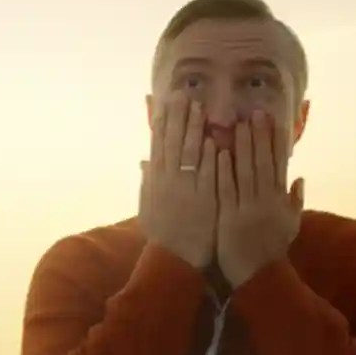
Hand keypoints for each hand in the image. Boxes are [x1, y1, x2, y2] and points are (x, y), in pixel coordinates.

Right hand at [139, 93, 217, 269]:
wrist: (173, 259)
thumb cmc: (163, 235)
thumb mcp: (147, 208)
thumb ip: (147, 184)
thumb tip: (144, 163)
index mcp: (155, 182)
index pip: (158, 146)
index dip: (162, 123)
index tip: (166, 103)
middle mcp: (168, 182)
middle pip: (172, 144)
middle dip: (177, 118)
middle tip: (182, 94)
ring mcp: (185, 190)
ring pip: (189, 155)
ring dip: (193, 131)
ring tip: (198, 108)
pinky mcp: (202, 201)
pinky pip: (205, 176)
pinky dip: (206, 159)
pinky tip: (211, 141)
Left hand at [216, 110, 304, 287]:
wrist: (259, 276)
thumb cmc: (271, 250)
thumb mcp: (290, 225)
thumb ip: (295, 200)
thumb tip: (300, 178)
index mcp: (279, 199)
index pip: (278, 164)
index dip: (275, 141)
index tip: (272, 119)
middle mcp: (266, 200)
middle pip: (263, 162)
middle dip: (259, 136)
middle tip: (254, 112)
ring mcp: (248, 207)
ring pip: (245, 171)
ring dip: (243, 147)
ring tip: (239, 124)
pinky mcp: (230, 217)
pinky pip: (227, 190)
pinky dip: (224, 171)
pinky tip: (220, 153)